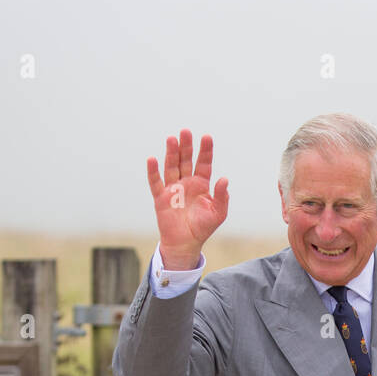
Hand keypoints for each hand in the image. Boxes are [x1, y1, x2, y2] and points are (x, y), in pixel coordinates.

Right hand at [146, 129, 228, 268]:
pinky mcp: (161, 198)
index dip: (205, 151)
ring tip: (172, 139)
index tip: (207, 137)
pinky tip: (152, 159)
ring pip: (171, 166)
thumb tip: (224, 179)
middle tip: (186, 131)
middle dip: (186, 146)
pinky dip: (153, 171)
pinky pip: (156, 182)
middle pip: (186, 160)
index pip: (203, 163)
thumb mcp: (218, 213)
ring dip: (171, 153)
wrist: (185, 243)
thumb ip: (222, 197)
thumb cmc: (202, 228)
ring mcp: (173, 189)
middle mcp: (186, 182)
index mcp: (201, 184)